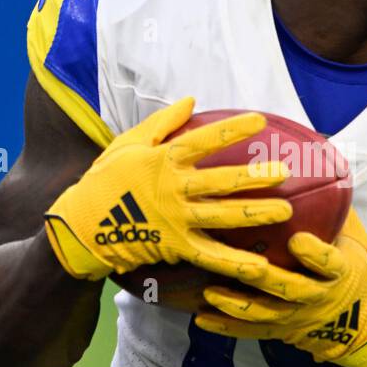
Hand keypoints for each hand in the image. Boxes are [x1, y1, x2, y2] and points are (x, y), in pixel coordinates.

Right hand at [44, 97, 294, 281]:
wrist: (81, 225)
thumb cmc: (105, 179)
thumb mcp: (127, 143)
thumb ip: (162, 123)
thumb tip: (191, 100)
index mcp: (163, 160)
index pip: (203, 140)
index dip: (232, 130)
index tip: (261, 120)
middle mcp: (173, 189)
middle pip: (220, 181)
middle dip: (254, 177)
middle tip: (284, 171)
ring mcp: (176, 219)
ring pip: (222, 216)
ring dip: (254, 214)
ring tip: (286, 211)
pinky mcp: (176, 246)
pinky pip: (210, 256)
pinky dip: (234, 263)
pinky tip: (260, 267)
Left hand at [194, 207, 366, 366]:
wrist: (357, 317)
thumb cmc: (348, 265)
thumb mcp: (352, 238)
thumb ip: (335, 209)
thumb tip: (320, 163)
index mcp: (340, 272)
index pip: (330, 263)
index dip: (316, 254)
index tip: (298, 238)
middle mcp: (319, 297)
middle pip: (292, 290)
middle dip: (266, 279)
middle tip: (242, 264)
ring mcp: (298, 318)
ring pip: (267, 314)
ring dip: (237, 304)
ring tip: (210, 291)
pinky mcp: (281, 331)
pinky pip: (251, 332)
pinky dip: (226, 327)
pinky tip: (201, 318)